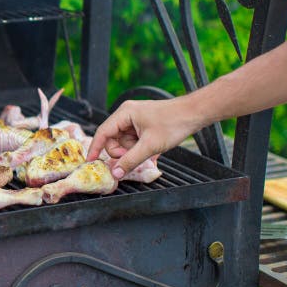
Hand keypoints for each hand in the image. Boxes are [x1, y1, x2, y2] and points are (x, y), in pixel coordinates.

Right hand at [86, 98, 206, 178]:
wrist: (195, 114)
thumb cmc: (173, 123)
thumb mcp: (150, 145)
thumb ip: (130, 160)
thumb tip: (115, 172)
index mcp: (124, 113)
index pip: (103, 132)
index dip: (95, 148)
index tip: (90, 162)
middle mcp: (127, 115)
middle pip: (113, 139)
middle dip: (121, 152)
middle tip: (134, 157)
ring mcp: (135, 121)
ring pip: (124, 143)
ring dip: (133, 152)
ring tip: (149, 152)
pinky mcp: (143, 126)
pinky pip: (133, 142)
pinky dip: (139, 150)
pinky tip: (151, 154)